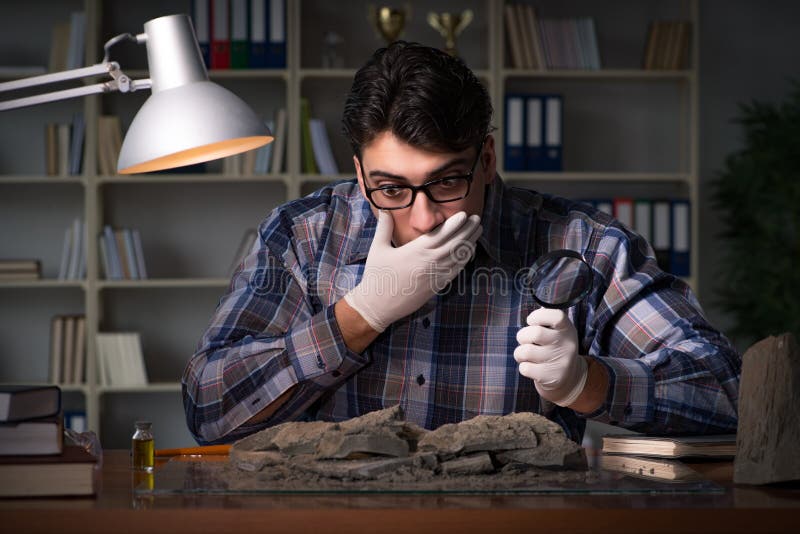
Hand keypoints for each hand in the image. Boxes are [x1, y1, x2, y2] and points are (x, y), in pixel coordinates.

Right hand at [344, 210, 481, 331]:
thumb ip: (384, 228)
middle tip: (476, 219)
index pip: (441, 234)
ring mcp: (435, 275)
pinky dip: (464, 260)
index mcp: (416, 251)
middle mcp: (429, 262)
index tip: (464, 214)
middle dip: (468, 230)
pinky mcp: (437, 286)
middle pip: (455, 243)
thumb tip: (384, 210)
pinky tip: (468, 252)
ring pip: (458, 257)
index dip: (454, 224)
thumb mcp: (378, 248)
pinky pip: (456, 271)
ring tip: (477, 231)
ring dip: (470, 243)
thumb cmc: (376, 276)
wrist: (378, 305)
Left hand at [514, 308, 587, 406]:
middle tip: (525, 340)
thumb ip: (545, 321)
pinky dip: (523, 366)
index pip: (556, 316)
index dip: (538, 316)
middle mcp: (566, 344)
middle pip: (536, 333)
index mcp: (567, 329)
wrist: (569, 377)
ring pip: (526, 352)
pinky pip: (525, 368)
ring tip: (526, 354)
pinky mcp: (552, 377)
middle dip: (522, 336)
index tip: (531, 321)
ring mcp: (560, 362)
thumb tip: (531, 316)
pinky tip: (531, 366)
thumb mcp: (557, 332)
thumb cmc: (555, 347)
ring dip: (520, 353)